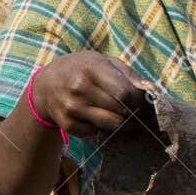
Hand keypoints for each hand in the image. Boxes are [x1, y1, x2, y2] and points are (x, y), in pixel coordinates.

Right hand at [30, 51, 149, 138]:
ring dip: (122, 123)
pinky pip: (94, 132)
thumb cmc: (81, 69)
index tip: (144, 102)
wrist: (45, 85)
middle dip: (133, 113)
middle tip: (138, 112)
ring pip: (110, 124)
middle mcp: (80, 88)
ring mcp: (71, 107)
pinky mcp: (66, 124)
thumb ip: (128, 74)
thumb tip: (150, 91)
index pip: (124, 92)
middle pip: (120, 110)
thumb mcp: (103, 61)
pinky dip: (101, 128)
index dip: (139, 100)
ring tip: (126, 117)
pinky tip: (100, 119)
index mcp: (92, 69)